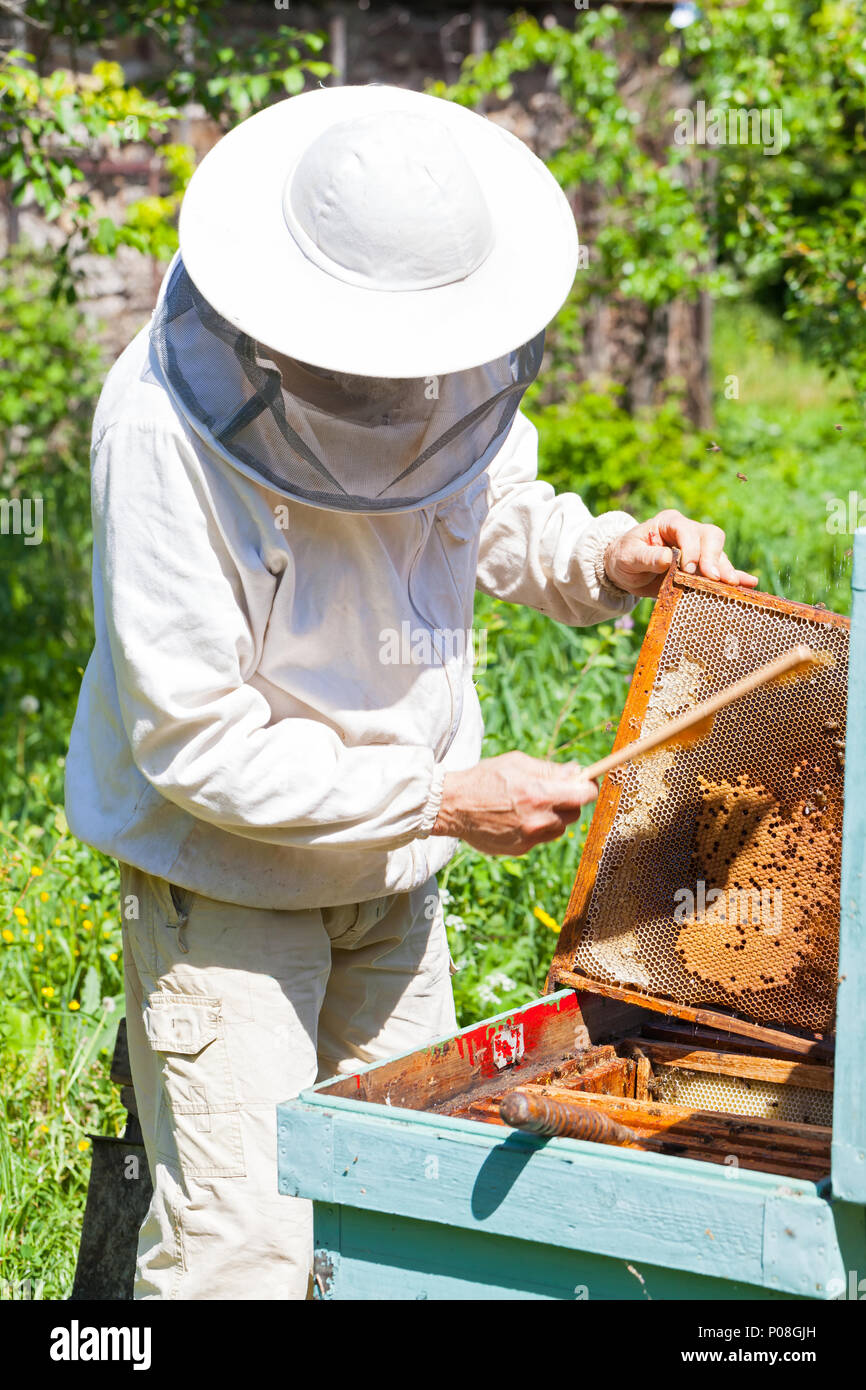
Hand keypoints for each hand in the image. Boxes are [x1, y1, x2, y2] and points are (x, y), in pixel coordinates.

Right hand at [431, 752, 597, 855]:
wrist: (452, 806)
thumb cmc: (484, 778)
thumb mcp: (517, 763)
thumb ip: (550, 769)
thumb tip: (577, 772)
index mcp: (540, 794)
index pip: (585, 794)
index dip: (588, 786)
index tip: (586, 782)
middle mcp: (539, 820)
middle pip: (575, 813)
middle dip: (568, 800)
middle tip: (552, 791)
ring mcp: (530, 838)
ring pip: (559, 828)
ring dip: (552, 816)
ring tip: (529, 805)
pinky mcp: (521, 849)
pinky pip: (540, 838)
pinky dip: (535, 828)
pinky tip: (516, 817)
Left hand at [604, 510, 758, 598]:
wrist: (624, 570)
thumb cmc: (624, 558)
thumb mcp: (628, 556)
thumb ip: (647, 557)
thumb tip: (668, 559)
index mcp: (669, 523)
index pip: (687, 530)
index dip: (692, 549)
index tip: (689, 570)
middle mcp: (688, 532)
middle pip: (711, 537)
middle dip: (714, 557)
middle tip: (712, 579)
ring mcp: (698, 549)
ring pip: (719, 554)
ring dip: (725, 570)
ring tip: (731, 586)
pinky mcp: (702, 567)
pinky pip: (722, 569)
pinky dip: (735, 576)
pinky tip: (749, 583)